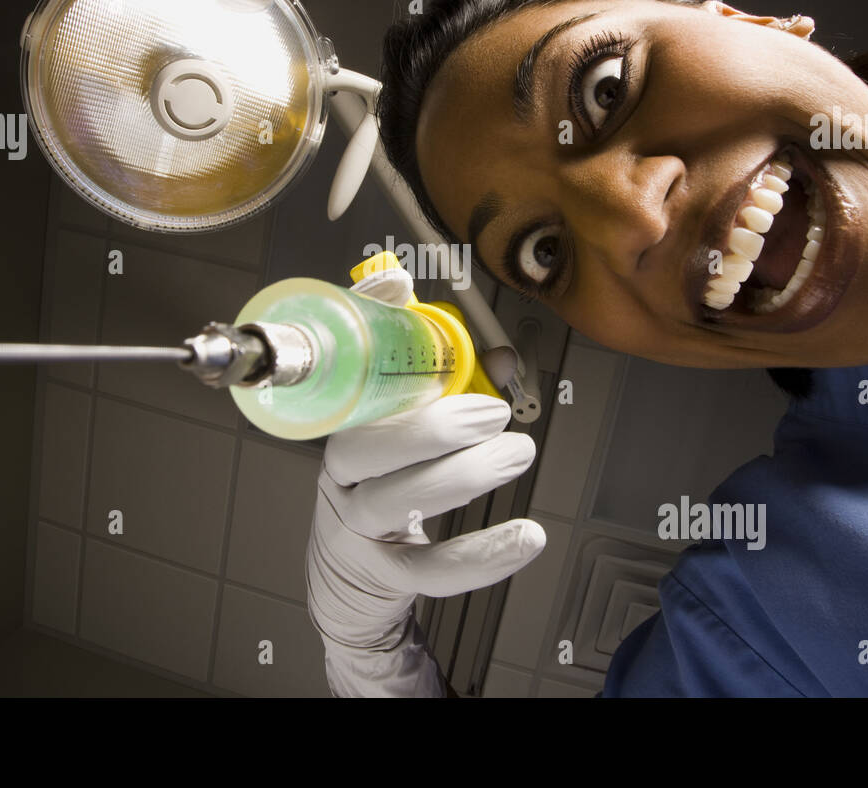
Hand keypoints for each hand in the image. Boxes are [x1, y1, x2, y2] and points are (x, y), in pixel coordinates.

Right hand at [305, 266, 544, 696]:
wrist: (351, 575)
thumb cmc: (385, 484)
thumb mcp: (406, 428)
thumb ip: (450, 387)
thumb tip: (501, 358)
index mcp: (344, 422)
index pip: (344, 370)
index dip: (368, 327)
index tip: (398, 293)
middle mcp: (342, 472)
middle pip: (365, 446)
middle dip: (432, 426)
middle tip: (493, 412)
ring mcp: (358, 525)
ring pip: (395, 501)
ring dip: (462, 477)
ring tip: (518, 454)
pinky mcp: (386, 574)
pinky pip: (430, 568)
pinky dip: (480, 555)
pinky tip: (525, 538)